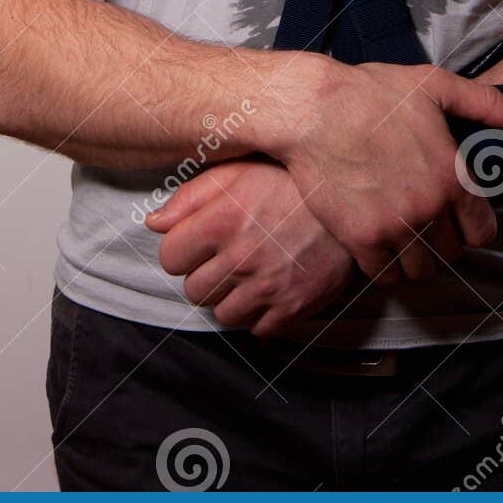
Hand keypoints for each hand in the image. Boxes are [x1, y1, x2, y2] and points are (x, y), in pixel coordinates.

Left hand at [144, 158, 354, 336]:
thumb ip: (190, 197)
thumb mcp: (236, 171)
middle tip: (230, 255)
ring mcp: (268, 287)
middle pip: (194, 291)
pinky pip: (256, 330)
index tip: (201, 241)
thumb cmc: (288, 181)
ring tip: (251, 271)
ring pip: (223, 315)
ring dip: (232, 297)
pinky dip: (260, 314)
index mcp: (222, 221)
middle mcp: (242, 258)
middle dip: (206, 274)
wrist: (348, 202)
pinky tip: (270, 287)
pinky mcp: (293, 307)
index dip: (183, 249)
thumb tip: (154, 223)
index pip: (170, 258)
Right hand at [274, 61, 502, 284]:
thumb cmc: (372, 93)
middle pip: (451, 253)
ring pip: (420, 271)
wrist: (314, 108)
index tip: (458, 218)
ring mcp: (394, 226)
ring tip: (404, 238)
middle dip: (442, 241)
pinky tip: (378, 245)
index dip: (472, 226)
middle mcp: (429, 207)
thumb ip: (485, 104)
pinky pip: (383, 276)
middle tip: (426, 223)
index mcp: (453, 175)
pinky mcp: (360, 238)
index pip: (483, 231)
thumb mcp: (434, 86)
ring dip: (415, 259)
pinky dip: (384, 267)